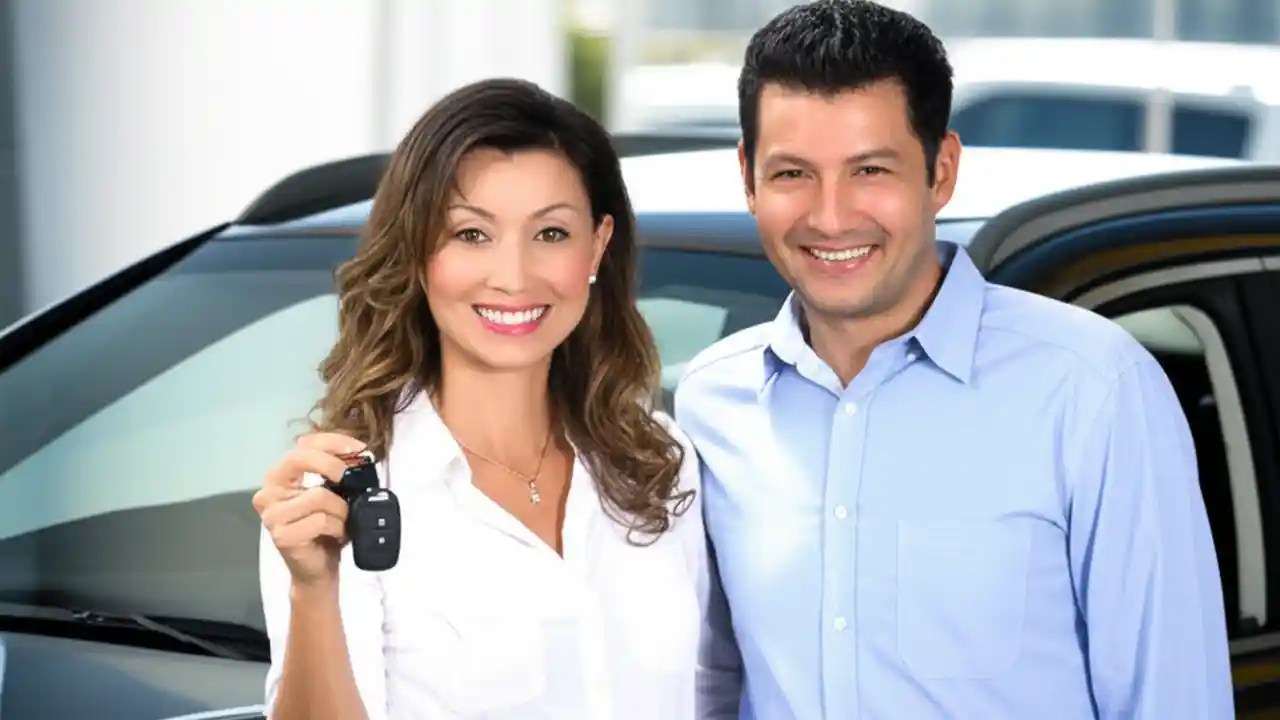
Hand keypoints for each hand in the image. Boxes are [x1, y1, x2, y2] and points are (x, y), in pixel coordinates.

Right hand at [253, 432, 365, 587]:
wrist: (319, 570)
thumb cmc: (326, 529)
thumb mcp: (334, 493)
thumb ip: (337, 472)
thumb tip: (359, 454)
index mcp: (279, 477)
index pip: (303, 445)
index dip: (333, 441)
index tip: (359, 449)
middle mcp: (268, 492)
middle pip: (300, 459)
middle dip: (333, 464)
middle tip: (351, 477)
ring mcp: (272, 515)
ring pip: (319, 495)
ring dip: (341, 509)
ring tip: (342, 521)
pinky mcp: (281, 536)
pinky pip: (321, 520)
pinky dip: (337, 527)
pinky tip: (335, 535)